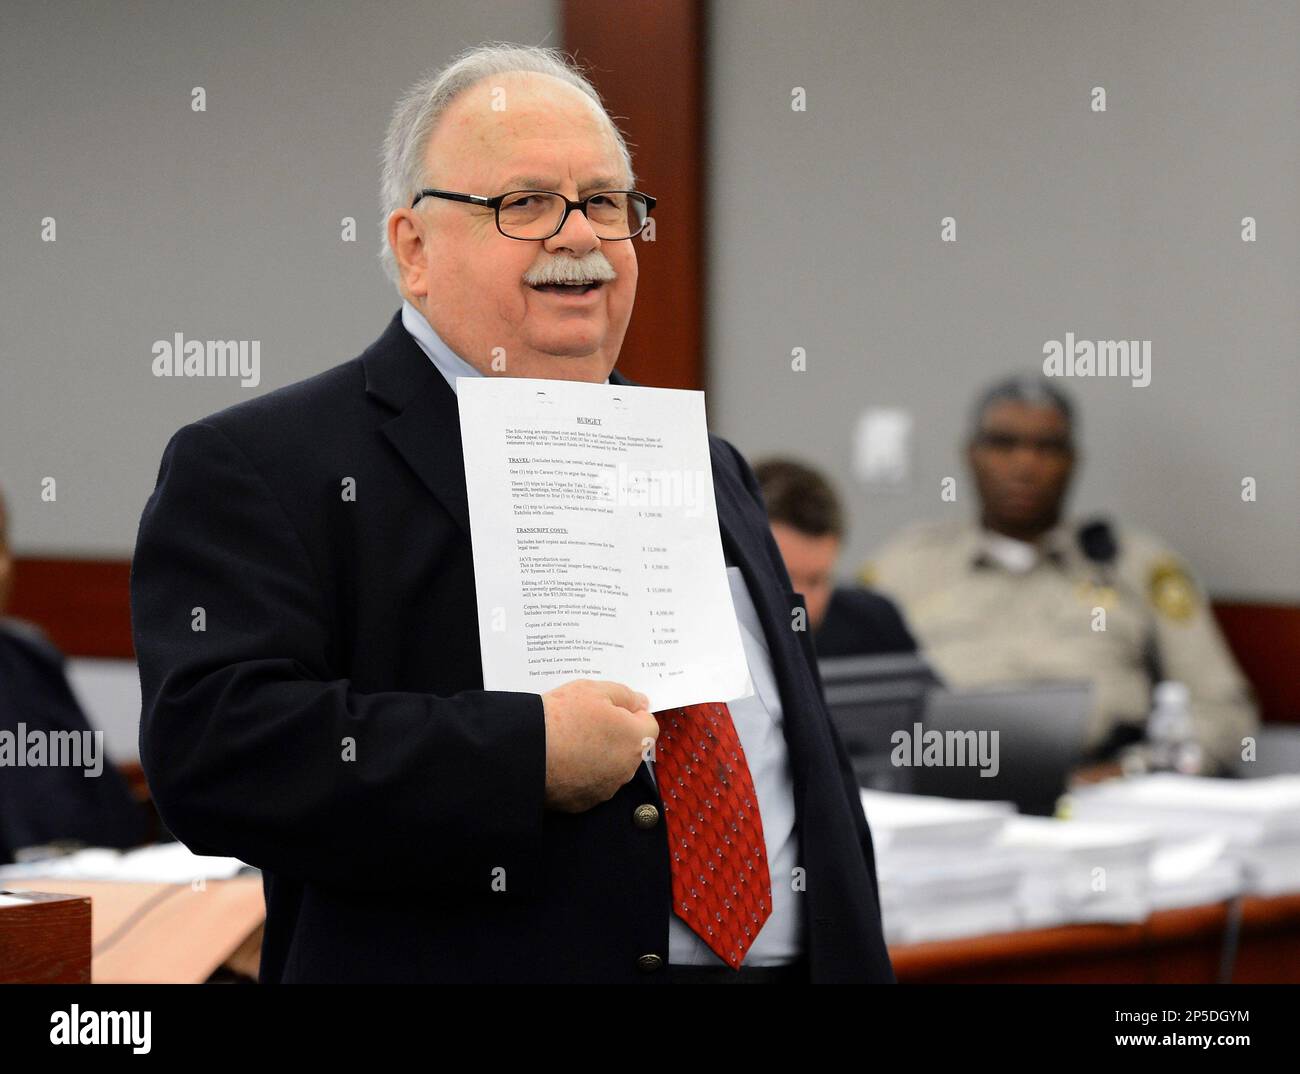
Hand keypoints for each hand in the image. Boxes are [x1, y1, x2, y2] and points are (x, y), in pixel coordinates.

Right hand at [540, 679, 657, 812]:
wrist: (525, 753)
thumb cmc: (561, 718)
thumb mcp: (594, 690)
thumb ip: (625, 695)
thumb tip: (641, 702)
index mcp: (635, 740)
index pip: (648, 725)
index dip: (630, 713)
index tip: (610, 708)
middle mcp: (626, 769)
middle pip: (629, 747)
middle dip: (615, 734)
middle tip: (586, 721)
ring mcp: (606, 789)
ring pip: (610, 767)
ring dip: (599, 755)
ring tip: (571, 741)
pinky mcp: (584, 803)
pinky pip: (590, 784)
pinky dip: (582, 773)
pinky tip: (563, 760)